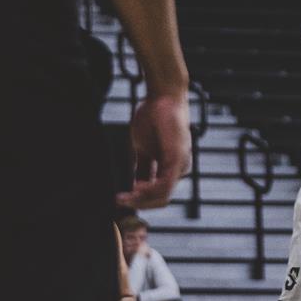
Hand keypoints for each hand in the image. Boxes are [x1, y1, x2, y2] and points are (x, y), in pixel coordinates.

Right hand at [120, 91, 190, 209]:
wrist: (163, 96)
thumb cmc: (154, 117)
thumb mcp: (143, 147)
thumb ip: (142, 167)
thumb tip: (133, 185)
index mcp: (172, 167)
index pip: (157, 193)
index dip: (138, 200)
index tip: (120, 200)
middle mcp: (179, 169)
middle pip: (160, 199)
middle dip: (139, 203)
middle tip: (120, 202)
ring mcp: (181, 164)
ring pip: (163, 195)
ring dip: (141, 200)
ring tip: (123, 198)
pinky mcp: (177, 158)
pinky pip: (165, 184)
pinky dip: (149, 191)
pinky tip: (135, 189)